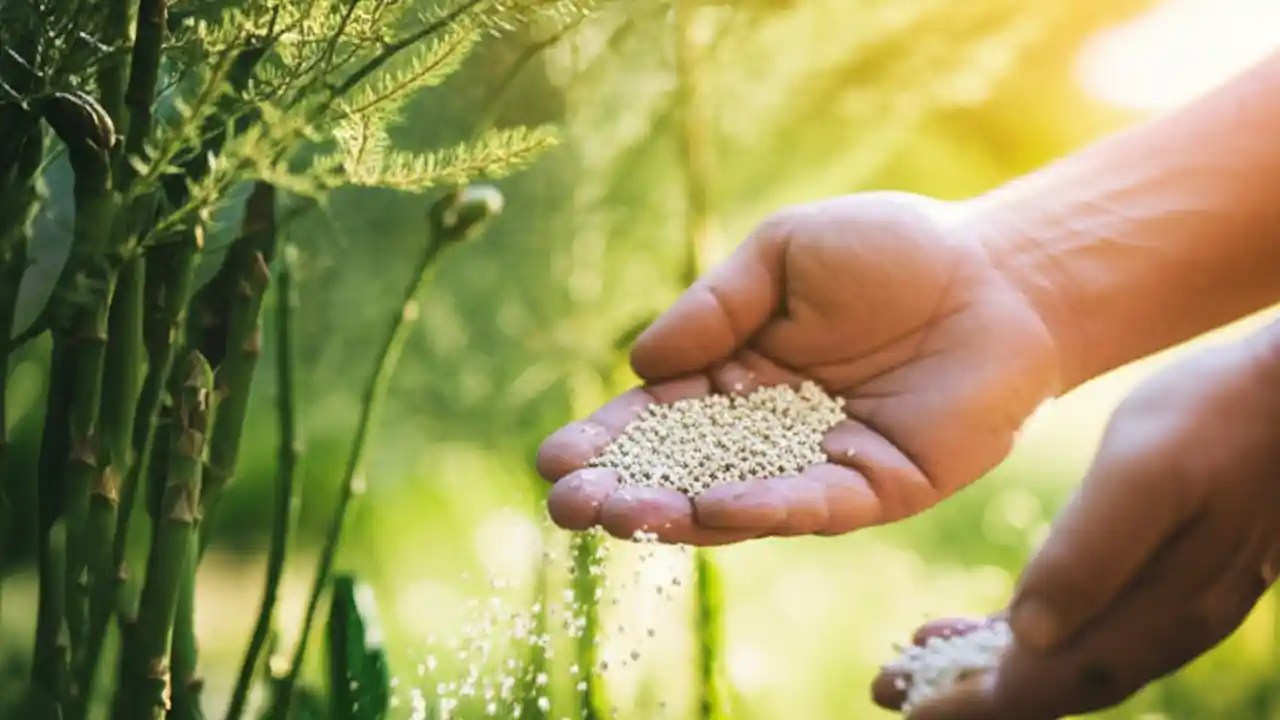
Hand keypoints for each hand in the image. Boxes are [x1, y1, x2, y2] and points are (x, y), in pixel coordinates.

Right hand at [536, 192, 1060, 543]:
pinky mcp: (877, 488)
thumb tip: (640, 365)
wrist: (1000, 272)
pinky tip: (713, 507)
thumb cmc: (890, 250)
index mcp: (734, 375)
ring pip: (735, 502)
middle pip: (680, 472)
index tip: (552, 459)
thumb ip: (714, 307)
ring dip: (676, 513)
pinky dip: (764, 508)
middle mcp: (767, 432)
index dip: (603, 440)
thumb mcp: (783, 254)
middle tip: (569, 507)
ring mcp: (819, 466)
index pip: (654, 419)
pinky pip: (814, 505)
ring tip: (621, 514)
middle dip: (622, 491)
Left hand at [874, 322, 1279, 718]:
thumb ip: (1093, 555)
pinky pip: (1086, 626)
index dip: (976, 705)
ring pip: (1065, 661)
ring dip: (989, 667)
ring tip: (916, 657)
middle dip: (967, 696)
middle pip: (1052, 688)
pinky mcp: (1167, 576)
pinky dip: (1026, 633)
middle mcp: (1166, 625)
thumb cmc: (1217, 415)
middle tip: (886, 688)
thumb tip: (1029, 636)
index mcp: (1158, 610)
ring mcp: (1171, 605)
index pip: (1050, 684)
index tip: (907, 712)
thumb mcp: (1146, 472)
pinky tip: (988, 620)